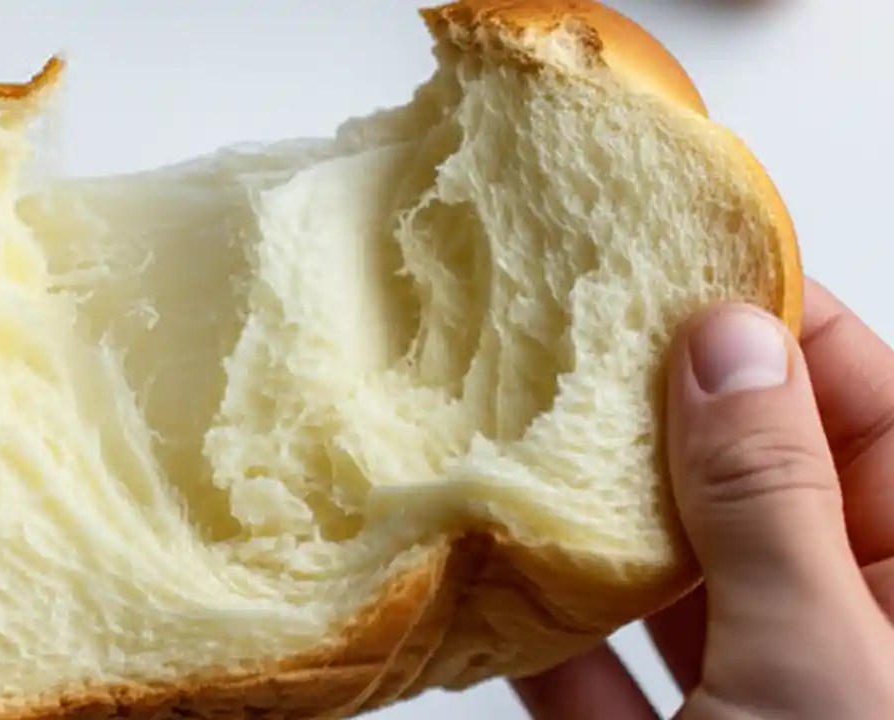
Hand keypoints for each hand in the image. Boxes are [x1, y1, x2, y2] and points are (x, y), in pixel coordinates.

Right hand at [512, 278, 893, 717]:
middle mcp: (843, 635)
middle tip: (563, 337)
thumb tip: (727, 341)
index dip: (777, 327)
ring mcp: (754, 699)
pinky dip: (542, 629)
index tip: (675, 262)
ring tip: (510, 439)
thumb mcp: (813, 661)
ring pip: (669, 580)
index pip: (867, 410)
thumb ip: (767, 500)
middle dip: (655, 416)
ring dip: (587, 522)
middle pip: (750, 486)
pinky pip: (602, 671)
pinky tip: (483, 577)